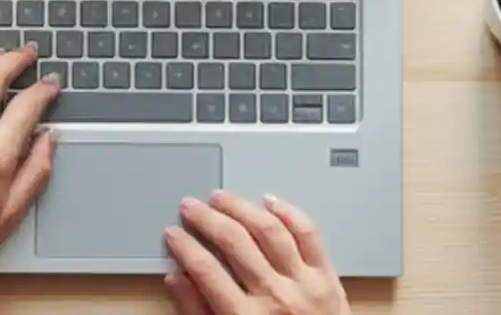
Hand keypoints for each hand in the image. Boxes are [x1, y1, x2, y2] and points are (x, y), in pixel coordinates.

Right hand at [164, 191, 348, 314]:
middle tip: (190, 206)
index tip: (173, 233)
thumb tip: (177, 278)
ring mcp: (304, 283)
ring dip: (241, 207)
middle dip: (206, 219)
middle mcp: (275, 297)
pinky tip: (269, 202)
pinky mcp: (327, 276)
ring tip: (221, 198)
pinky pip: (308, 234)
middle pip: (234, 242)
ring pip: (269, 230)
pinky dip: (288, 212)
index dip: (184, 246)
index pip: (206, 270)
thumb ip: (199, 312)